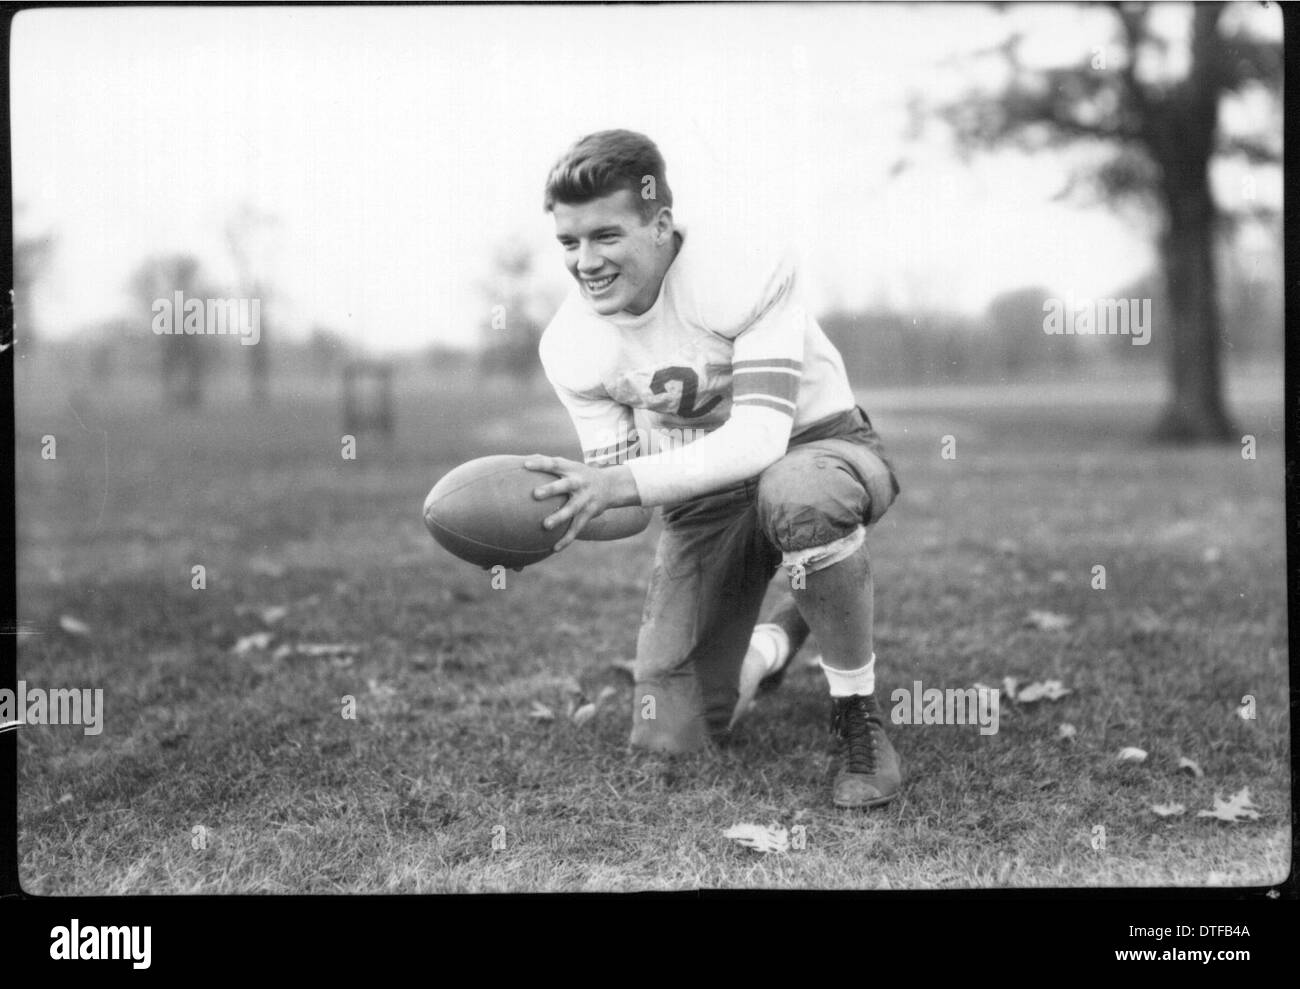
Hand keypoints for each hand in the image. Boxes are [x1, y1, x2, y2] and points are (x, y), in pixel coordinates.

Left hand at [522, 455, 636, 551]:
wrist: (611, 486)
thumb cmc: (581, 474)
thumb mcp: (570, 465)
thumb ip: (550, 464)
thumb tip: (524, 460)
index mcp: (572, 469)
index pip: (555, 464)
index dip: (541, 464)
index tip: (525, 465)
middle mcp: (579, 483)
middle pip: (565, 485)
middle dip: (551, 489)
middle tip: (535, 494)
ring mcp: (585, 499)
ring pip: (572, 509)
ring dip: (559, 517)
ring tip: (545, 525)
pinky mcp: (589, 514)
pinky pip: (577, 528)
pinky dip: (567, 539)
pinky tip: (554, 548)